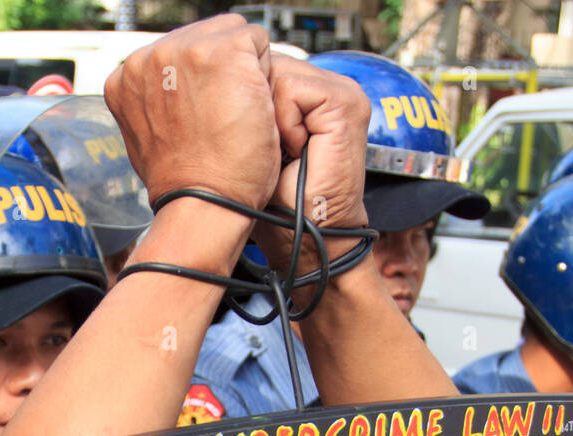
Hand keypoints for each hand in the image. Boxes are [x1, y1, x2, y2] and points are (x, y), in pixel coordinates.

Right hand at [104, 15, 279, 209]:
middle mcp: (151, 56)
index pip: (179, 51)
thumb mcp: (152, 139)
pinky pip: (258, 41)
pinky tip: (250, 109)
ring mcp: (185, 50)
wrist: (204, 204)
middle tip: (224, 117)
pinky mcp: (224, 52)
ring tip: (234, 114)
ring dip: (243, 69)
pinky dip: (263, 73)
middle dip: (222, 68)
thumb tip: (176, 94)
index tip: (206, 113)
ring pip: (233, 35)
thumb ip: (158, 103)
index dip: (203, 80)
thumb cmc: (189, 186)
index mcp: (128, 76)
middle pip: (206, 36)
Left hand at [254, 54, 369, 269]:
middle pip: (271, 65)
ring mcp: (344, 92)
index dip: (250, 98)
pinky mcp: (345, 103)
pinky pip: (292, 90)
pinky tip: (296, 150)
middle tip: (274, 151)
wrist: (306, 235)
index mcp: (313, 91)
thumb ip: (253, 99)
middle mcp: (332, 86)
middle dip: (258, 107)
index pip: (266, 64)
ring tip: (285, 152)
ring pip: (278, 74)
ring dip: (270, 119)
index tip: (259, 142)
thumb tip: (227, 72)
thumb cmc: (281, 198)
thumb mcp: (258, 139)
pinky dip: (285, 124)